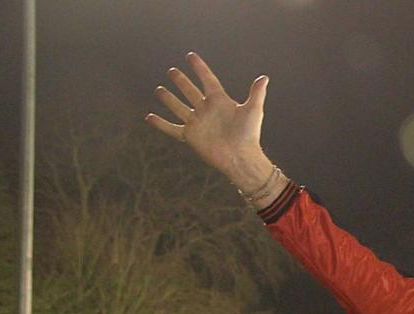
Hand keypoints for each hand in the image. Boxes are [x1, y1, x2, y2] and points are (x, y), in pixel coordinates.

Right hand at [145, 53, 275, 194]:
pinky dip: (160, 124)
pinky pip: (172, 128)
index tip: (190, 56)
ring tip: (159, 89)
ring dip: (169, 99)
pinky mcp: (190, 136)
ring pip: (179, 107)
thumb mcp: (253, 111)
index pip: (208, 80)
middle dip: (181, 81)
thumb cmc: (249, 135)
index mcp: (220, 101)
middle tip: (172, 71)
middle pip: (190, 91)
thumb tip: (264, 77)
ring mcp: (197, 122)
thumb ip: (256, 93)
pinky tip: (148, 117)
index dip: (200, 68)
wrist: (241, 157)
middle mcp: (206, 110)